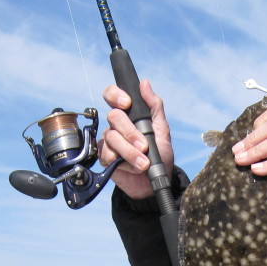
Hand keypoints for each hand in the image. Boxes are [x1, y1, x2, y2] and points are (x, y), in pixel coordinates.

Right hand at [99, 79, 175, 200]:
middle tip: (144, 146)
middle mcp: (116, 126)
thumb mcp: (162, 129)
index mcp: (128, 115)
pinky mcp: (104, 158)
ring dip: (130, 152)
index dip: (115, 95)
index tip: (127, 103)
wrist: (155, 182)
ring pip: (112, 138)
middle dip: (130, 132)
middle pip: (114, 117)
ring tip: (143, 163)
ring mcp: (109, 141)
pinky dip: (123, 162)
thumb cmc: (159, 154)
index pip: (111, 95)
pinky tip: (133, 168)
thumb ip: (154, 106)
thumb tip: (144, 83)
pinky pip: (107, 155)